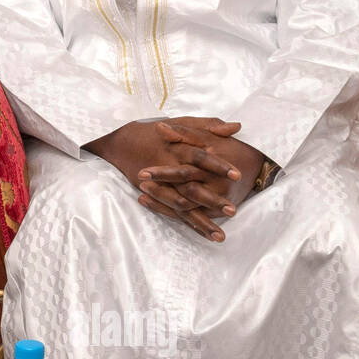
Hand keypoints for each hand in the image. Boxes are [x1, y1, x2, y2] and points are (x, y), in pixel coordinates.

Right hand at [85, 118, 242, 242]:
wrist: (121, 143)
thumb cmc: (154, 132)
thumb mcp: (181, 122)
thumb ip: (208, 125)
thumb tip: (236, 127)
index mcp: (178, 149)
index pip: (201, 158)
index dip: (218, 166)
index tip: (237, 175)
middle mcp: (170, 169)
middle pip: (192, 188)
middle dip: (212, 201)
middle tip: (232, 210)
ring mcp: (162, 185)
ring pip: (183, 206)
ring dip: (202, 221)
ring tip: (220, 235)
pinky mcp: (157, 195)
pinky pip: (174, 213)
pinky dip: (191, 224)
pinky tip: (208, 236)